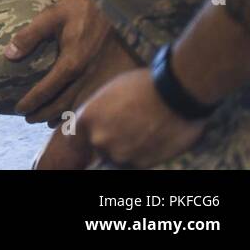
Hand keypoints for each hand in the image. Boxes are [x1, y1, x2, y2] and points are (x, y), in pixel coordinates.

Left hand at [6, 0, 116, 123]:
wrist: (118, 5)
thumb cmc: (83, 8)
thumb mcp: (53, 15)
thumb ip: (30, 35)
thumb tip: (9, 54)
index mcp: (71, 63)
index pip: (46, 90)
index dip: (31, 101)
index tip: (19, 109)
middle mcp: (87, 76)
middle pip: (62, 104)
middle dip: (43, 114)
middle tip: (28, 119)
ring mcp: (101, 79)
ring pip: (79, 106)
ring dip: (61, 116)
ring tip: (47, 121)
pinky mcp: (112, 77)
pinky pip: (94, 100)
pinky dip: (81, 110)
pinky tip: (74, 112)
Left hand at [39, 69, 206, 168]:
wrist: (175, 94)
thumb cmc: (143, 85)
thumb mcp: (110, 92)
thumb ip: (99, 112)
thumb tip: (99, 121)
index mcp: (87, 118)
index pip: (74, 139)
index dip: (84, 139)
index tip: (90, 140)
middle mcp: (99, 139)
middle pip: (99, 147)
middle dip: (111, 140)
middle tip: (129, 126)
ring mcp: (120, 154)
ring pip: (119, 156)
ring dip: (128, 148)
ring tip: (145, 129)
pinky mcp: (141, 163)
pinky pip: (138, 162)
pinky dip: (145, 153)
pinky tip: (155, 137)